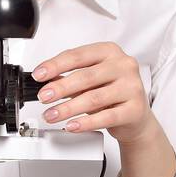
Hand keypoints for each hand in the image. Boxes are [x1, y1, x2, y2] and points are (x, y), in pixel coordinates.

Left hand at [32, 42, 155, 143]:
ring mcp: (132, 87)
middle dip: (60, 88)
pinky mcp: (135, 109)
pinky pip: (106, 117)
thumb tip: (46, 82)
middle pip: (86, 76)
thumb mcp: (91, 81)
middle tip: (43, 97)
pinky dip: (85, 123)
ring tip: (52, 115)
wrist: (136, 116)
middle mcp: (124, 66)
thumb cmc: (112, 93)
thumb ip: (70, 78)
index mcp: (110, 52)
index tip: (39, 75)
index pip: (78, 55)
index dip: (55, 65)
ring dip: (68, 108)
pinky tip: (72, 125)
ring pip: (94, 98)